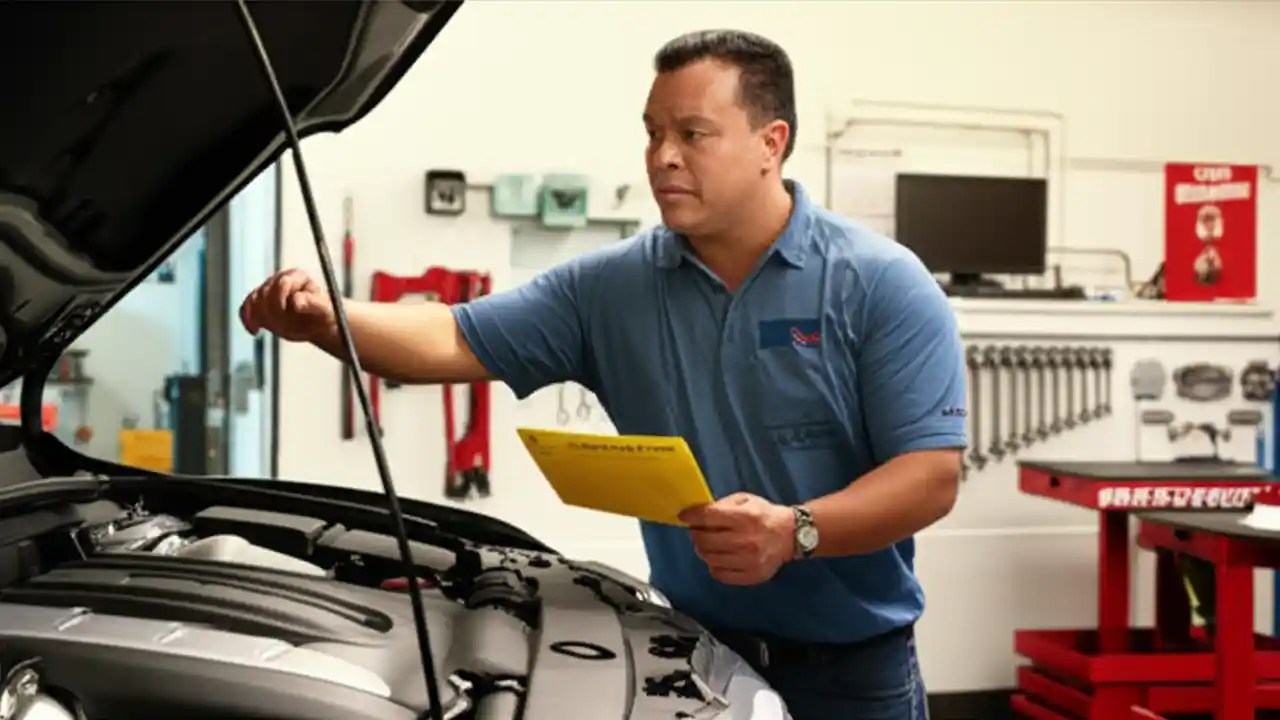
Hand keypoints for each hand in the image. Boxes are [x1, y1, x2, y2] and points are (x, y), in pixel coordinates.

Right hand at [239, 268, 334, 341]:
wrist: (317, 325)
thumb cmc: (325, 314)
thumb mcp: (325, 310)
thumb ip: (312, 303)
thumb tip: (297, 301)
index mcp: (297, 276)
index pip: (281, 283)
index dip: (281, 299)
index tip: (286, 312)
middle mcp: (280, 279)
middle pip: (265, 292)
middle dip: (273, 311)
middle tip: (284, 325)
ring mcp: (268, 291)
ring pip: (253, 300)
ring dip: (262, 317)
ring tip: (278, 327)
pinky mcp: (259, 304)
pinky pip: (245, 308)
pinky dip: (247, 319)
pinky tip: (255, 331)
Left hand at [679, 492, 795, 585]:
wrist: (791, 535)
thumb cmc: (764, 515)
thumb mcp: (745, 500)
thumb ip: (722, 505)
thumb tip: (697, 513)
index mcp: (745, 517)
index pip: (708, 518)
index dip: (691, 516)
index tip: (684, 516)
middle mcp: (746, 540)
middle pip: (705, 541)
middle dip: (696, 534)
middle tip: (698, 531)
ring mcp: (749, 561)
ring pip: (710, 559)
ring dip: (703, 550)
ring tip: (709, 544)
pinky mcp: (751, 576)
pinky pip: (720, 574)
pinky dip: (715, 566)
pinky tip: (720, 557)